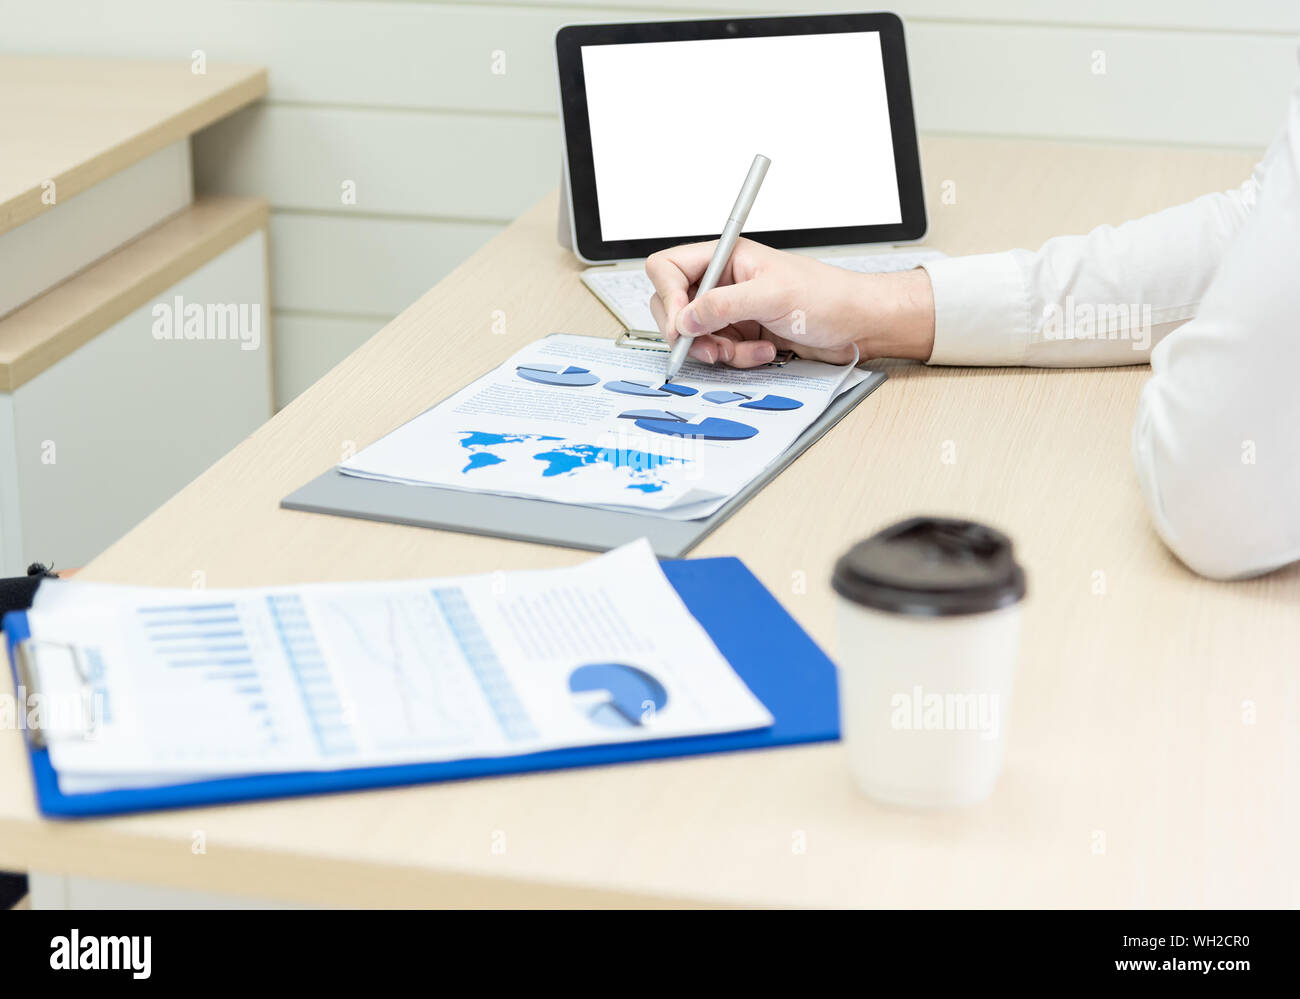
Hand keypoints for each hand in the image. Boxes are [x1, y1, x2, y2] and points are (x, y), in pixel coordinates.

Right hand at [645, 238, 935, 367]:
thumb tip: (686, 318)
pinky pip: (719, 352)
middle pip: (675, 307)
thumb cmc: (828, 296)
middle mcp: (723, 281)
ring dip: (718, 350)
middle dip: (691, 333)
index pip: (669, 268)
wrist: (857, 325)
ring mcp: (731, 310)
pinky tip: (764, 351)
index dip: (669, 297)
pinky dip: (737, 358)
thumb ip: (723, 305)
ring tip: (747, 350)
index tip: (682, 324)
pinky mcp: (741, 333)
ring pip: (696, 336)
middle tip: (709, 347)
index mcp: (726, 257)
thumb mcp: (773, 296)